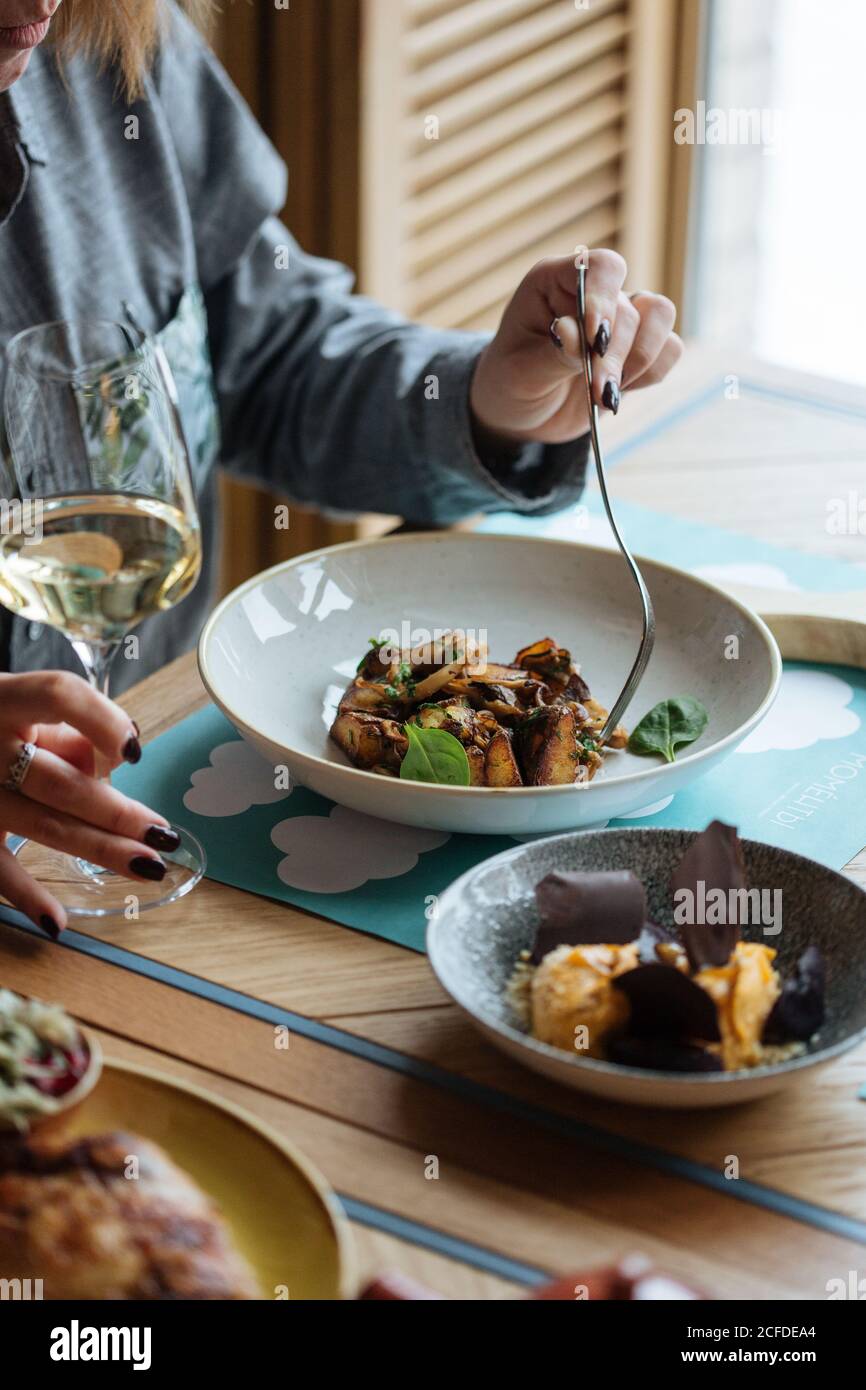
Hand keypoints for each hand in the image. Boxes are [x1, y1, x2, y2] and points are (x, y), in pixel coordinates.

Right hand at [0, 671, 177, 936]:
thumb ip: (71, 730)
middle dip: (118, 812)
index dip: (102, 721)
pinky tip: (58, 922)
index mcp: (5, 699)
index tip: (135, 751)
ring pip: (43, 824)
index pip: (58, 696)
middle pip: (60, 782)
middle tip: (164, 833)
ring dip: (101, 849)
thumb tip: (118, 761)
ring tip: (149, 866)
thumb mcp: (25, 707)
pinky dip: (25, 895)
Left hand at [470, 249, 682, 445]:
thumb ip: (553, 354)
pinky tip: (617, 392)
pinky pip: (669, 349)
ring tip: (605, 394)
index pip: (599, 268)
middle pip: (629, 307)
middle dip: (614, 355)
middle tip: (596, 391)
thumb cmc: (510, 384)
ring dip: (639, 360)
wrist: (521, 416)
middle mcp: (592, 293)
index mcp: (555, 281)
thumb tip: (577, 333)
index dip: (604, 299)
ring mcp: (619, 319)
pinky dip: (651, 374)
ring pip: (659, 317)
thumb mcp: (520, 373)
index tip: (595, 340)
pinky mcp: (638, 349)